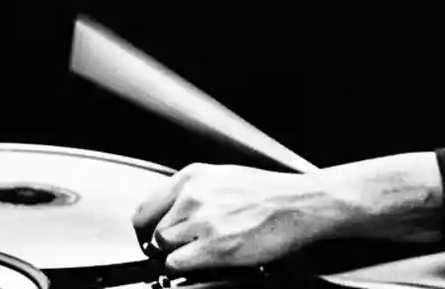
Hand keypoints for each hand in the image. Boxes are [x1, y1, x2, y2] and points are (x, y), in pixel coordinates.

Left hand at [132, 163, 349, 272]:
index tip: (151, 237)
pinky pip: (175, 264)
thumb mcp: (224, 178)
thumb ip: (194, 192)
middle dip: (159, 245)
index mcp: (192, 176)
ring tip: (193, 256)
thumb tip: (173, 212)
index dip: (146, 228)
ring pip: (161, 247)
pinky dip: (182, 269)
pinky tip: (199, 264)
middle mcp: (192, 195)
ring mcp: (202, 221)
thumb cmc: (269, 193)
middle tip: (172, 252)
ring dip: (173, 256)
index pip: (145, 207)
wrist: (299, 204)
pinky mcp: (214, 246)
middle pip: (151, 229)